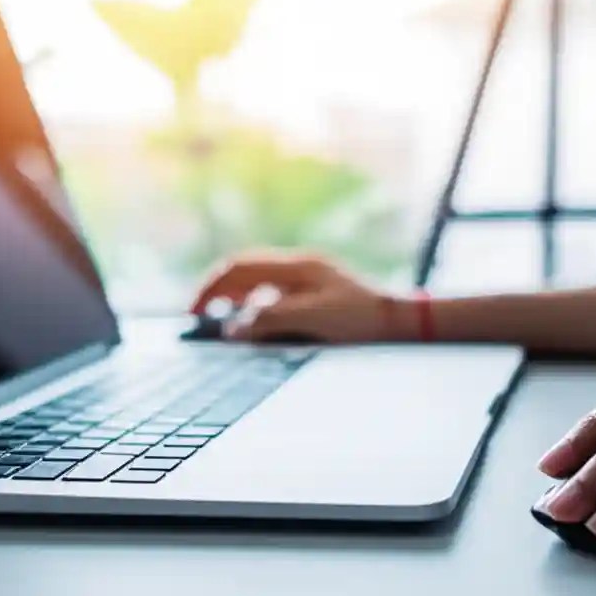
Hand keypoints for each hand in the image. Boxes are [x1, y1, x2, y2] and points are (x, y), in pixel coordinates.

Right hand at [190, 252, 413, 343]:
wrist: (401, 321)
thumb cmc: (363, 320)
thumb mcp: (313, 320)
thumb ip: (270, 320)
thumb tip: (232, 328)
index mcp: (296, 267)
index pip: (238, 267)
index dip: (210, 287)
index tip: (194, 312)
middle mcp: (299, 267)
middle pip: (244, 271)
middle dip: (218, 293)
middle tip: (200, 320)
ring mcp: (308, 278)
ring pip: (258, 283)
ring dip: (237, 302)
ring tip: (223, 327)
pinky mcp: (315, 293)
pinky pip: (274, 295)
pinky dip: (256, 309)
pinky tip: (256, 328)